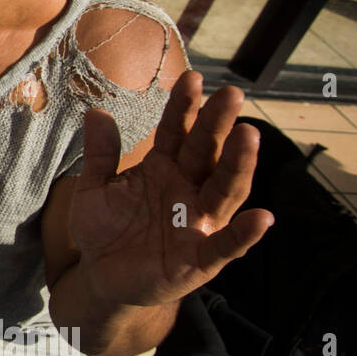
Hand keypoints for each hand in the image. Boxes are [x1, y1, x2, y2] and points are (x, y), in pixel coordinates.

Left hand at [70, 71, 273, 309]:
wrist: (101, 277)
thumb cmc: (105, 230)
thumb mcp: (94, 190)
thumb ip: (100, 155)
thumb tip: (96, 112)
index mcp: (164, 168)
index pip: (177, 133)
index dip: (184, 108)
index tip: (193, 78)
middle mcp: (187, 190)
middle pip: (207, 154)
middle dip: (218, 125)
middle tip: (231, 94)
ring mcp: (198, 223)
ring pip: (224, 191)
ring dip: (238, 165)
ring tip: (249, 136)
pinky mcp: (200, 260)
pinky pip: (226, 246)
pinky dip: (244, 234)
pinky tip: (262, 218)